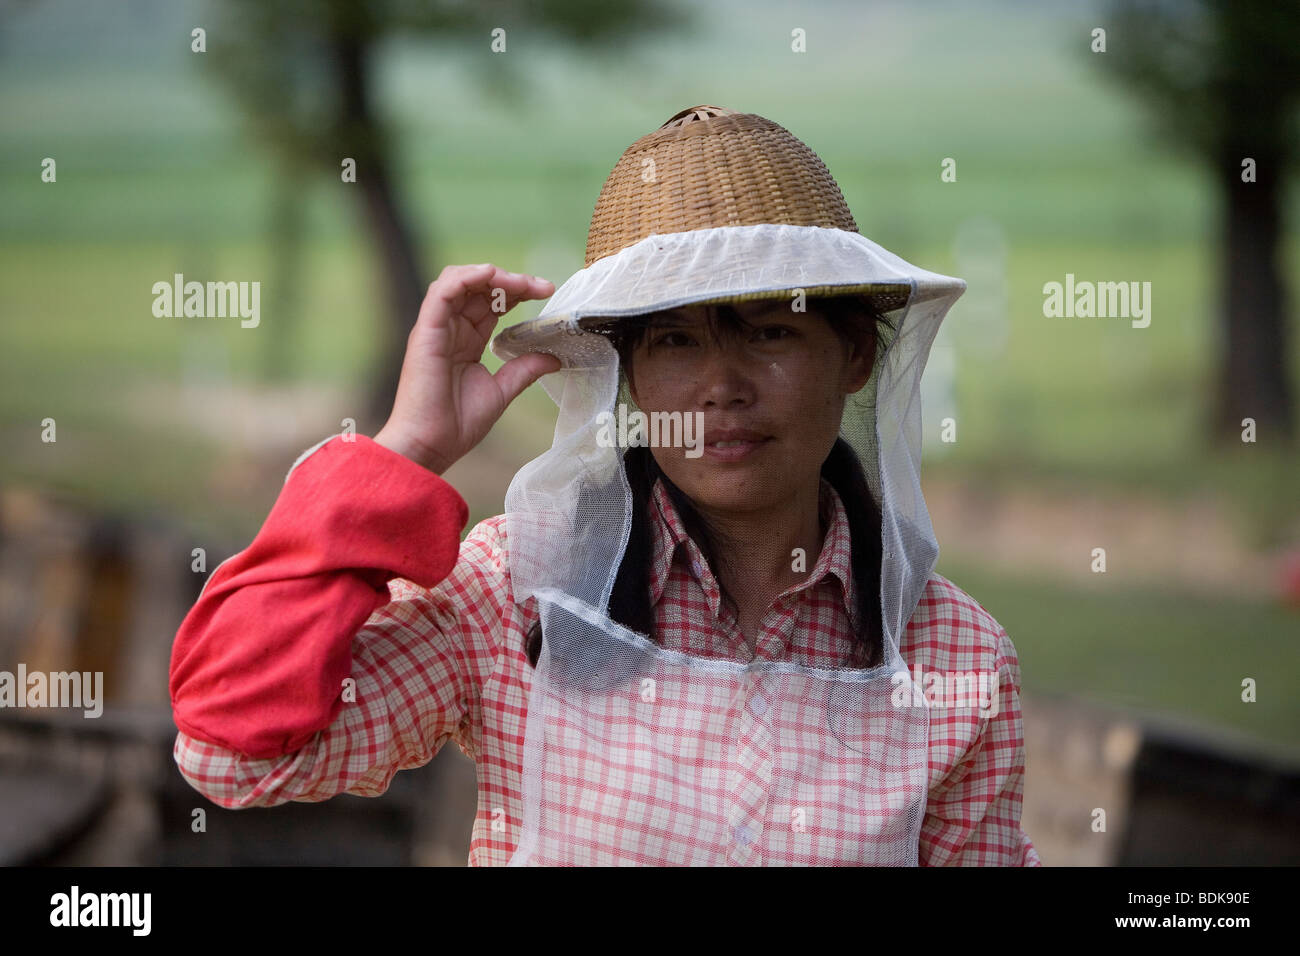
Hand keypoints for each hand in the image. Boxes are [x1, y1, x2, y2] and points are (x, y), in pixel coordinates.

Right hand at [373, 264, 560, 472]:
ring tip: (521, 283)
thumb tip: (554, 358)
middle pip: (480, 287)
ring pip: (460, 281)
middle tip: (542, 287)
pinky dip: (465, 277)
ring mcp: (437, 327)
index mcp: (466, 340)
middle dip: (513, 281)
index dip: (519, 292)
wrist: (431, 444)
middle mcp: (450, 329)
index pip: (492, 303)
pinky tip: (490, 274)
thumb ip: (524, 370)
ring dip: (492, 275)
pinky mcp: (426, 331)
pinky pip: (442, 291)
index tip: (547, 292)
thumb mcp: (501, 391)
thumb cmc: (456, 423)